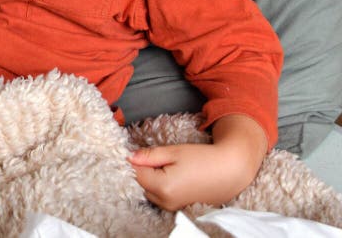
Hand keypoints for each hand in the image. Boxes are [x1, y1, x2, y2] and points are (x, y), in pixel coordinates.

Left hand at [128, 114, 267, 210]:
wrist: (230, 171)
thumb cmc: (203, 158)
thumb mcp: (173, 152)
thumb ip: (149, 155)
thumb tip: (129, 157)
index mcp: (162, 186)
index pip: (135, 173)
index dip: (133, 161)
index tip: (133, 151)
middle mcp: (166, 201)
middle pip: (140, 184)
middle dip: (142, 170)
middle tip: (152, 157)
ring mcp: (173, 207)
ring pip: (149, 192)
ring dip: (149, 179)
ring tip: (165, 166)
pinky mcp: (179, 208)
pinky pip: (160, 197)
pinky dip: (159, 187)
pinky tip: (169, 176)